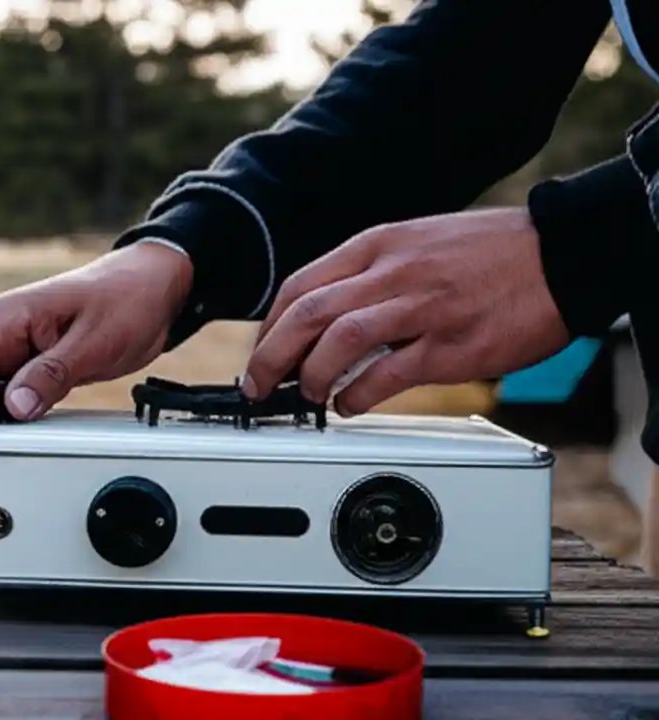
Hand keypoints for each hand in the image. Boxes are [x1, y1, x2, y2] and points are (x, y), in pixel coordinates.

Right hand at [0, 241, 193, 445]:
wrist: (157, 287)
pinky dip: (14, 419)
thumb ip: (49, 374)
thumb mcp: (91, 340)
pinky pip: (12, 399)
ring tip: (8, 446)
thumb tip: (13, 407)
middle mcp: (4, 337)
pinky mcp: (37, 368)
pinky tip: (26, 433)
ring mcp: (19, 353)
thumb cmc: (126, 297)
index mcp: (4, 320)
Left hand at [241, 207, 570, 415]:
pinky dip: (357, 394)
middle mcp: (392, 272)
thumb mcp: (415, 244)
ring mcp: (421, 308)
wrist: (561, 254)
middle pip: (306, 314)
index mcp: (378, 246)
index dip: (269, 327)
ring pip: (338, 341)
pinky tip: (350, 404)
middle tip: (259, 387)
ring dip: (310, 376)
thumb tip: (324, 316)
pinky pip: (386, 374)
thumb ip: (368, 276)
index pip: (299, 287)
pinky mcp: (450, 346)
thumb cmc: (490, 255)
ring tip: (307, 397)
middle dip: (270, 356)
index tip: (261, 353)